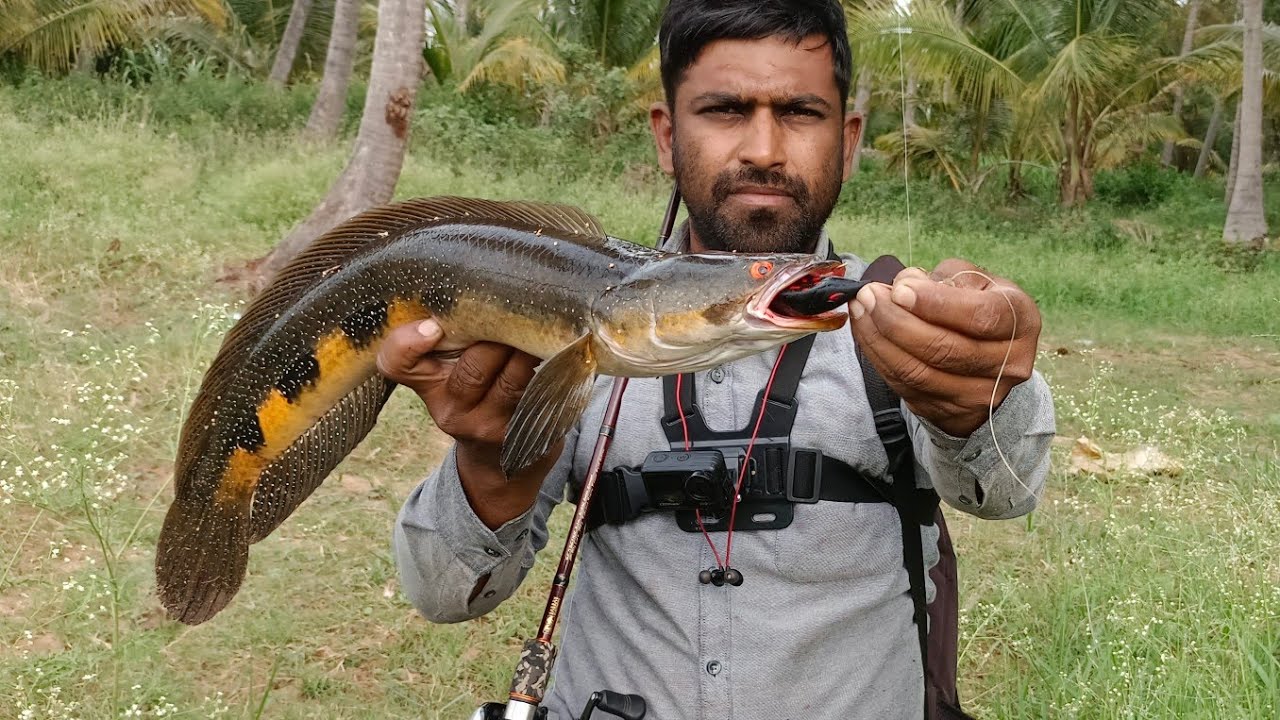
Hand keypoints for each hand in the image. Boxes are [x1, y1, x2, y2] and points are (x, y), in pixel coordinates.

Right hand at [376, 320, 556, 525]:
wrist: (498, 463)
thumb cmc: (477, 396)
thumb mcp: (452, 374)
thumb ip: (456, 338)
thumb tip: (484, 284)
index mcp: (429, 385)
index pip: (397, 364)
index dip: (407, 343)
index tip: (432, 326)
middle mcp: (453, 411)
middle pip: (474, 366)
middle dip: (501, 334)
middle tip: (521, 310)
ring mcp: (489, 427)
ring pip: (513, 380)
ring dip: (532, 351)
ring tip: (546, 328)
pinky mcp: (524, 436)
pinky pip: (542, 396)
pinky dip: (554, 372)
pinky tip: (561, 357)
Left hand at [849, 259, 1041, 436]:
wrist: (990, 359)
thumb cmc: (979, 308)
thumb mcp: (976, 282)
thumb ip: (944, 278)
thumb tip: (906, 284)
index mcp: (1020, 321)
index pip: (980, 317)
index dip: (936, 304)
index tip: (900, 289)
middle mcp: (1008, 363)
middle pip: (944, 349)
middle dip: (896, 321)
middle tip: (869, 295)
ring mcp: (980, 394)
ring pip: (918, 372)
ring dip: (879, 339)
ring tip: (861, 308)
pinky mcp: (950, 411)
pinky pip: (905, 386)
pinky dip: (878, 357)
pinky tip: (865, 331)